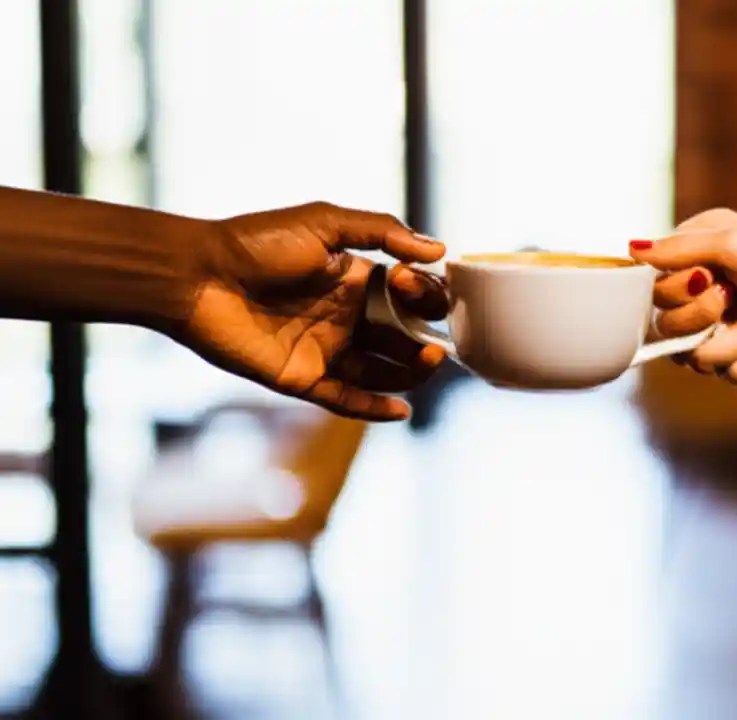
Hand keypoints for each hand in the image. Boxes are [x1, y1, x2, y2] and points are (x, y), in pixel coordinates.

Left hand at [178, 202, 448, 419]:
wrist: (198, 276)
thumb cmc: (256, 242)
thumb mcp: (324, 223)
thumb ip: (381, 231)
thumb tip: (438, 249)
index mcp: (355, 279)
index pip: (408, 294)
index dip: (422, 292)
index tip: (410, 283)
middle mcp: (346, 316)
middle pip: (403, 336)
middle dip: (426, 339)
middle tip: (435, 340)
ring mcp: (326, 349)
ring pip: (383, 371)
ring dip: (412, 374)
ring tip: (427, 363)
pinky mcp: (303, 378)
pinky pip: (346, 400)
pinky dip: (375, 408)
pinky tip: (401, 409)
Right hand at [630, 208, 736, 382]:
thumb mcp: (732, 243)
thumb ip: (678, 249)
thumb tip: (630, 250)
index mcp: (697, 256)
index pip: (651, 287)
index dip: (673, 291)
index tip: (704, 280)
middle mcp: (704, 291)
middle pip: (664, 327)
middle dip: (700, 319)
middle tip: (733, 300)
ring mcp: (723, 326)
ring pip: (692, 358)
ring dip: (729, 342)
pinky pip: (725, 373)